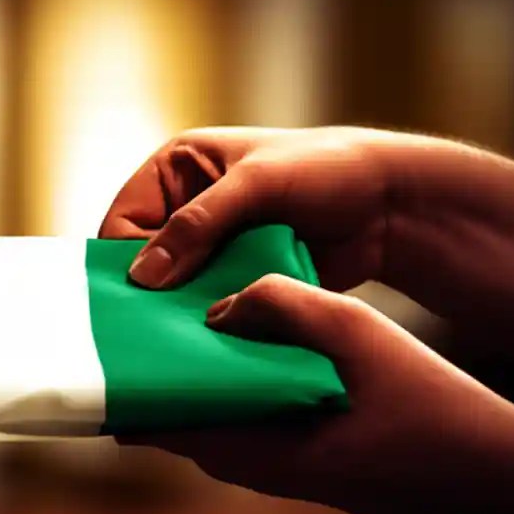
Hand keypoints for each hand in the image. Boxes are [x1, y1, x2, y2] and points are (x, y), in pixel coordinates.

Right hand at [100, 126, 513, 404]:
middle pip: (140, 259)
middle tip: (146, 332)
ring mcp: (210, 246)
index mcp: (177, 168)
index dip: (121, 260)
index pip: (123, 220)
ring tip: (177, 343)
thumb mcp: (257, 187)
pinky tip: (205, 345)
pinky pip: (204, 305)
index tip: (130, 299)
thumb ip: (198, 226)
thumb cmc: (326, 170)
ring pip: (171, 288)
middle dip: (147, 292)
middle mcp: (184, 206)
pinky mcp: (234, 278)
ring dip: (176, 312)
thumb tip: (142, 276)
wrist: (392, 204)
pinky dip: (204, 322)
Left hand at [122, 275, 513, 513]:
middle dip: (143, 369)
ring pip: (203, 413)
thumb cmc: (427, 412)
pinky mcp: (294, 456)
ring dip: (186, 370)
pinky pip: (237, 413)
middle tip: (122, 312)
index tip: (81, 347)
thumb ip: (283, 306)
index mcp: (246, 448)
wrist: (488, 479)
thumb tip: (221, 302)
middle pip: (167, 416)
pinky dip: (223, 379)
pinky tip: (235, 336)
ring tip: (170, 312)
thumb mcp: (355, 335)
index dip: (112, 387)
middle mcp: (246, 465)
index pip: (147, 423)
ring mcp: (270, 464)